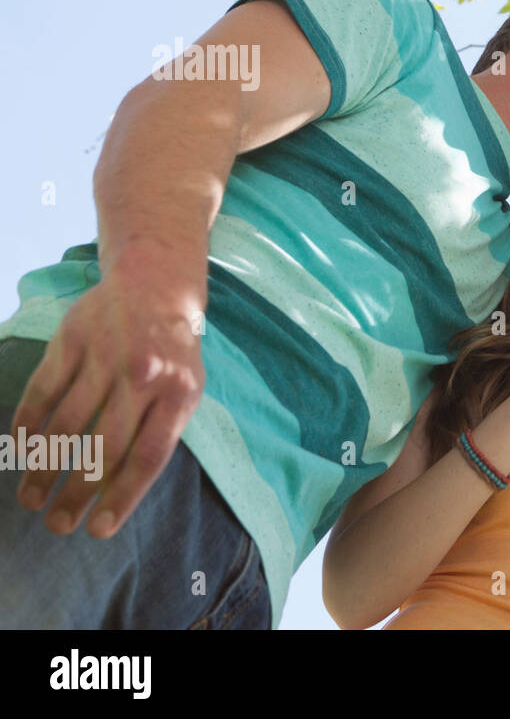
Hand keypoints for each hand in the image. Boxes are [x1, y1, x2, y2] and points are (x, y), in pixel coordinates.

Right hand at [10, 242, 205, 537]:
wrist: (157, 285)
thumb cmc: (172, 353)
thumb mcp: (185, 389)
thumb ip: (160, 433)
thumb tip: (119, 494)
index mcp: (180, 393)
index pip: (150, 456)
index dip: (123, 497)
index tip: (98, 531)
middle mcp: (144, 375)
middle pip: (105, 447)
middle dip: (77, 493)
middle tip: (56, 525)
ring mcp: (106, 355)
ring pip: (67, 423)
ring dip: (44, 467)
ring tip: (31, 499)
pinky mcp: (72, 339)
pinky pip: (43, 390)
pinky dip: (27, 423)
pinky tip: (18, 450)